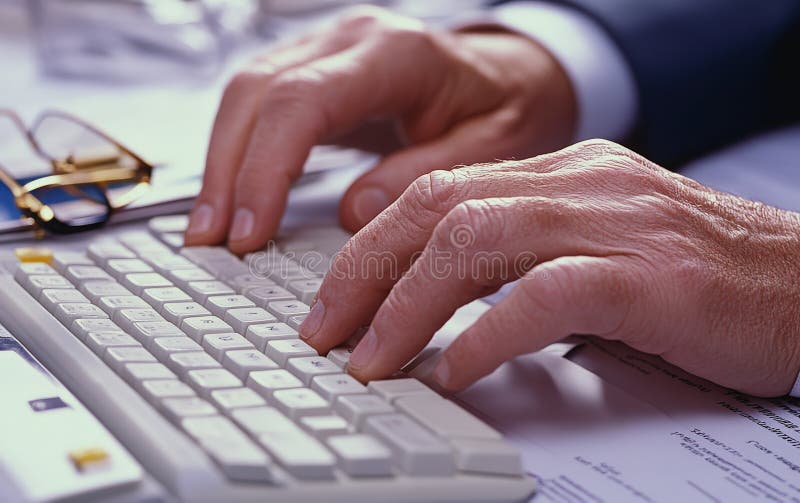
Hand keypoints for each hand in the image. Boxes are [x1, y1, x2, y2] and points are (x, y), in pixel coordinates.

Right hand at [184, 6, 575, 253]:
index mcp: (397, 54)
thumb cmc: (507, 107)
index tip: (249, 231)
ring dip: (221, 162)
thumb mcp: (494, 147)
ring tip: (209, 228)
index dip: (266, 167)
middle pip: (258, 91)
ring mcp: (328, 50)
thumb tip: (354, 213)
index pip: (304, 101)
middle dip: (228, 170)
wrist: (509, 75)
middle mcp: (351, 40)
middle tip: (211, 239)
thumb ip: (428, 175)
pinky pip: (260, 104)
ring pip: (246, 93)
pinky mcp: (316, 71)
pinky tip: (232, 195)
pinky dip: (238, 151)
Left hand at [300, 140, 799, 396]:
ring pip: (476, 242)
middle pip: (439, 208)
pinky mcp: (646, 275)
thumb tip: (434, 300)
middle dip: (367, 272)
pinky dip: (487, 334)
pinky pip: (544, 294)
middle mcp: (578, 184)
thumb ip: (521, 257)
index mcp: (560, 173)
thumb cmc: (696, 276)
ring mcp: (613, 223)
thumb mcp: (594, 247)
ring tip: (372, 359)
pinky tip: (456, 370)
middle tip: (326, 330)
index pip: (438, 191)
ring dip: (409, 307)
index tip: (332, 297)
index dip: (372, 244)